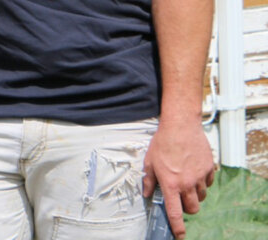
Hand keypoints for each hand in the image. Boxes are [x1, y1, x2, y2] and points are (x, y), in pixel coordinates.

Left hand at [142, 116, 215, 238]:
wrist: (180, 126)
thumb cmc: (162, 142)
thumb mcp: (149, 161)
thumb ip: (149, 180)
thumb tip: (148, 194)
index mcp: (170, 183)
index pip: (174, 211)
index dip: (177, 226)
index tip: (179, 235)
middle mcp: (186, 183)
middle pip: (193, 208)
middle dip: (187, 208)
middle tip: (181, 199)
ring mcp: (199, 177)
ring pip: (201, 196)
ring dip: (194, 194)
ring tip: (186, 181)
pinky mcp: (208, 169)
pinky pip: (208, 183)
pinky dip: (202, 182)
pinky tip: (194, 171)